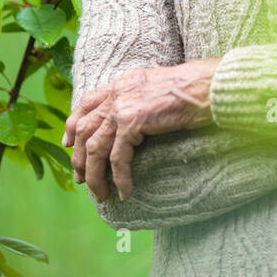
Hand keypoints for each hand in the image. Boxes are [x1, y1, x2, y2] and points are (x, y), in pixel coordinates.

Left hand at [62, 58, 220, 203]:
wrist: (208, 86)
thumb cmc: (193, 89)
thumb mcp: (157, 88)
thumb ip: (138, 100)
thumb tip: (133, 121)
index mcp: (121, 84)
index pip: (86, 104)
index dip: (72, 126)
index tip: (68, 144)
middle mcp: (117, 93)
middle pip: (84, 130)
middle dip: (79, 158)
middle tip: (81, 180)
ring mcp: (123, 106)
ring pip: (95, 148)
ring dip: (95, 175)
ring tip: (100, 193)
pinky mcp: (134, 122)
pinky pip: (118, 158)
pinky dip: (119, 178)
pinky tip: (124, 191)